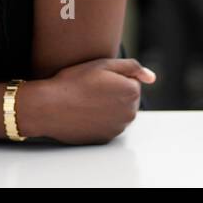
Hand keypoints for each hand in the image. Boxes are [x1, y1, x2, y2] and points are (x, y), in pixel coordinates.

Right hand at [20, 57, 155, 143]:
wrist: (50, 107)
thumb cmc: (74, 82)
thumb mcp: (103, 65)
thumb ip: (132, 67)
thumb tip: (152, 77)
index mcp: (131, 92)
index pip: (132, 81)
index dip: (114, 77)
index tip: (98, 78)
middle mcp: (129, 113)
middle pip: (128, 98)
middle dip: (115, 92)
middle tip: (92, 89)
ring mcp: (118, 128)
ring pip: (118, 112)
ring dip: (108, 106)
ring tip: (86, 100)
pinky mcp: (106, 138)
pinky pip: (108, 125)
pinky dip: (100, 119)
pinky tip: (85, 113)